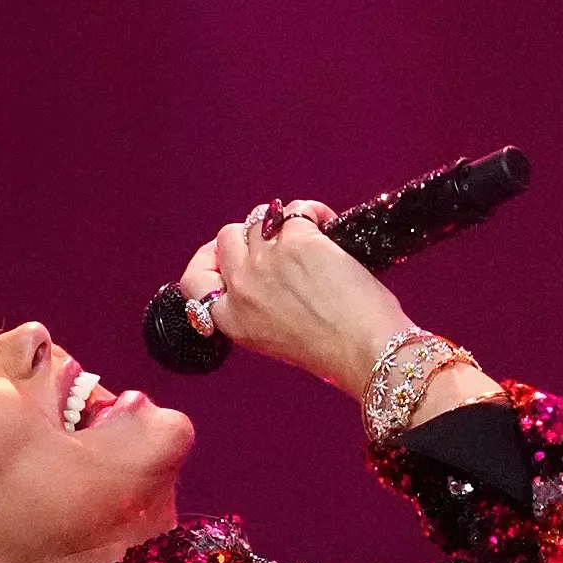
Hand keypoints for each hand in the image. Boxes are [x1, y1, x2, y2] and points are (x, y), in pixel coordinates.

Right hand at [170, 200, 410, 393]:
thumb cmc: (333, 351)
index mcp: (234, 322)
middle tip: (275, 242)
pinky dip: (314, 213)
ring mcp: (266, 261)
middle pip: (226, 239)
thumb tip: (264, 270)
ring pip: (258, 218)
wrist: (366, 352)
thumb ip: (258, 307)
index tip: (225, 256)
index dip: (209, 261)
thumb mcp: (277, 338)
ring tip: (308, 236)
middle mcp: (243, 289)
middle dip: (249, 235)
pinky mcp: (296, 241)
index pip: (196, 281)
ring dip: (281, 222)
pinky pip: (296, 210)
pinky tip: (329, 225)